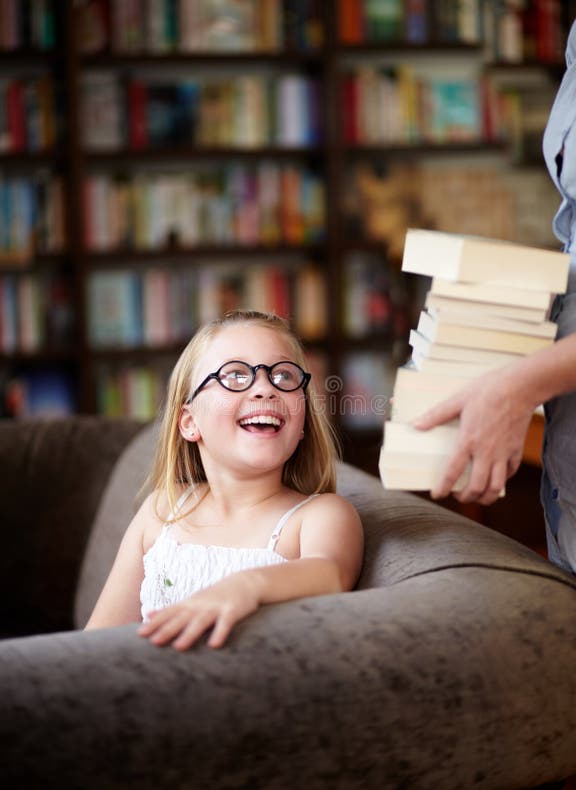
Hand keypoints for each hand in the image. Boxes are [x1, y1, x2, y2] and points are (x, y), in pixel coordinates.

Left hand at [138, 573, 259, 650]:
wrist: (245, 582)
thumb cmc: (215, 595)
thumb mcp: (191, 600)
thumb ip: (171, 609)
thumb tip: (148, 614)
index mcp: (189, 604)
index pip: (169, 613)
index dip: (155, 623)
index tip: (140, 634)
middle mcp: (200, 605)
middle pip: (182, 618)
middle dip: (167, 629)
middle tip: (153, 642)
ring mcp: (216, 607)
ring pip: (201, 621)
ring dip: (190, 633)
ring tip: (178, 647)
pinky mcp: (233, 611)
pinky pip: (226, 623)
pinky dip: (220, 632)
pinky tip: (214, 645)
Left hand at [412, 370, 534, 504]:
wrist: (520, 386)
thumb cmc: (488, 390)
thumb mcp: (457, 400)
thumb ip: (436, 415)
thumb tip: (415, 425)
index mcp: (468, 440)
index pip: (452, 472)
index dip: (443, 487)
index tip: (437, 495)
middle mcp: (486, 452)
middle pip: (476, 487)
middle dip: (466, 497)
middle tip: (458, 496)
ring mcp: (503, 453)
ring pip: (496, 486)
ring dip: (485, 497)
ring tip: (477, 496)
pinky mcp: (516, 449)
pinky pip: (510, 472)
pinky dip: (503, 481)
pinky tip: (495, 480)